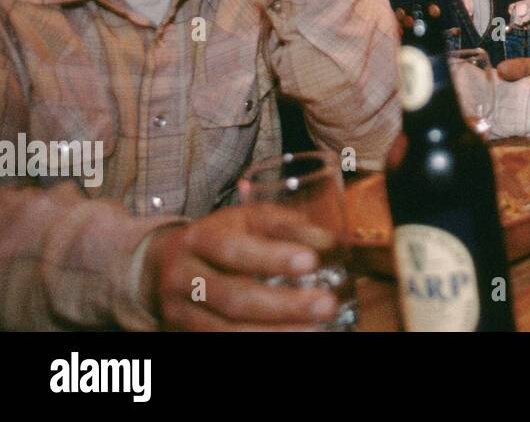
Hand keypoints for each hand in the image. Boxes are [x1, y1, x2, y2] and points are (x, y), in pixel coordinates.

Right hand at [145, 204, 340, 329]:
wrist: (169, 264)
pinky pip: (219, 343)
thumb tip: (327, 240)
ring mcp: (181, 312)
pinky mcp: (185, 334)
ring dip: (273, 333)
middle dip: (283, 305)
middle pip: (233, 298)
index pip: (233, 250)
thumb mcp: (249, 219)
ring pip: (225, 331)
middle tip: (326, 304)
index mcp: (199, 240)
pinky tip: (289, 336)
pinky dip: (258, 343)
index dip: (272, 257)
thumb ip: (287, 226)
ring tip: (314, 329)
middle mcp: (183, 278)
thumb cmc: (222, 237)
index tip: (310, 261)